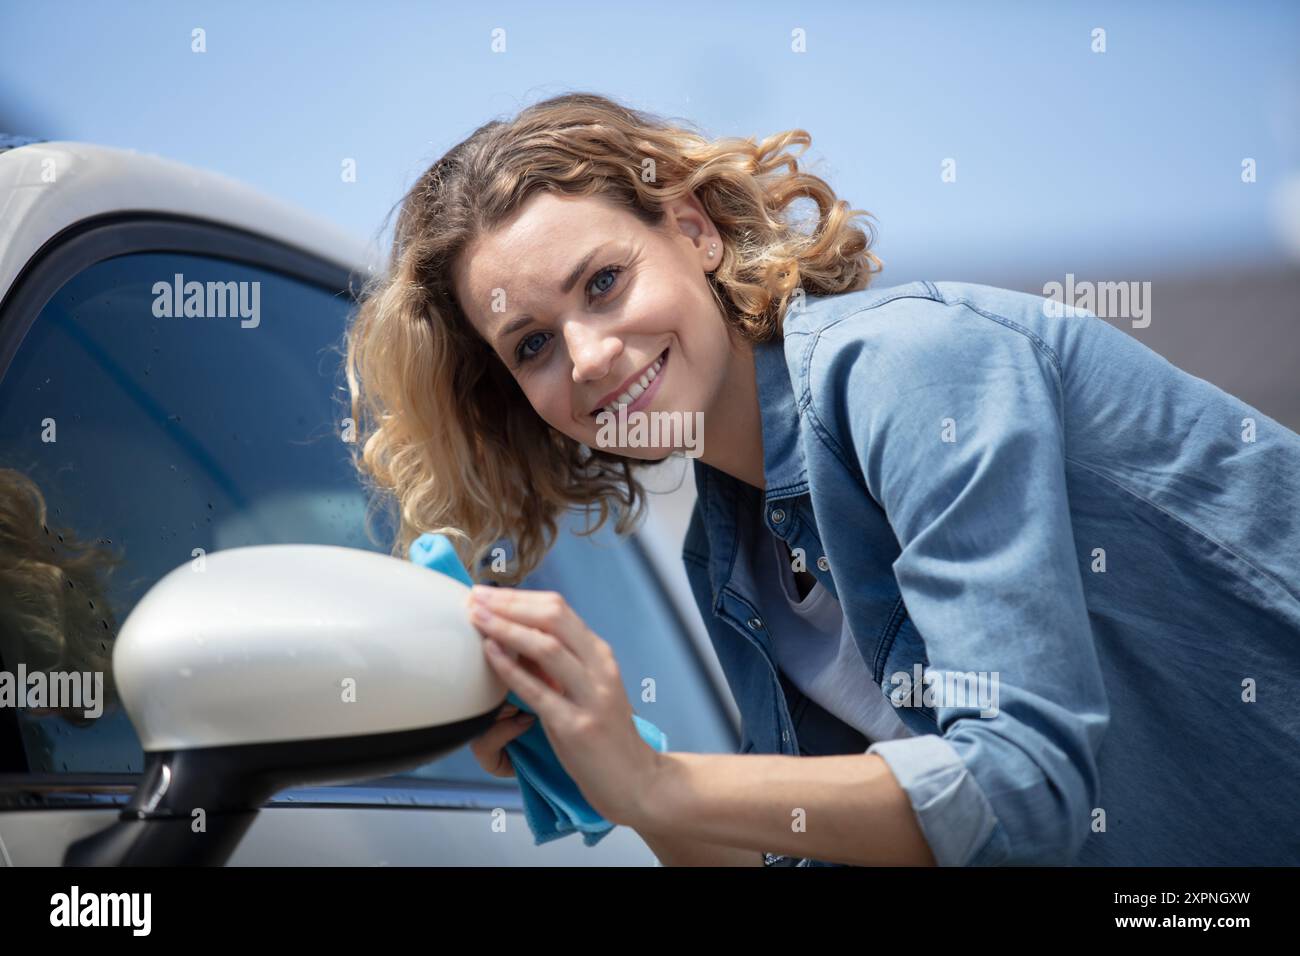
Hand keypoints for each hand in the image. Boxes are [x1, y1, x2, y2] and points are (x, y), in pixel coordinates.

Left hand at [464, 585, 663, 826]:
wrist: (636, 779)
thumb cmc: (606, 734)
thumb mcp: (589, 687)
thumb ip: (562, 662)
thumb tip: (517, 635)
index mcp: (600, 655)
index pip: (558, 608)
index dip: (518, 597)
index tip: (486, 593)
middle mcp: (599, 668)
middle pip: (552, 617)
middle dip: (509, 604)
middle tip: (474, 599)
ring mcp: (590, 696)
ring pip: (546, 646)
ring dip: (506, 627)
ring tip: (477, 619)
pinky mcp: (575, 726)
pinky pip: (537, 691)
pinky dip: (510, 668)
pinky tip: (490, 653)